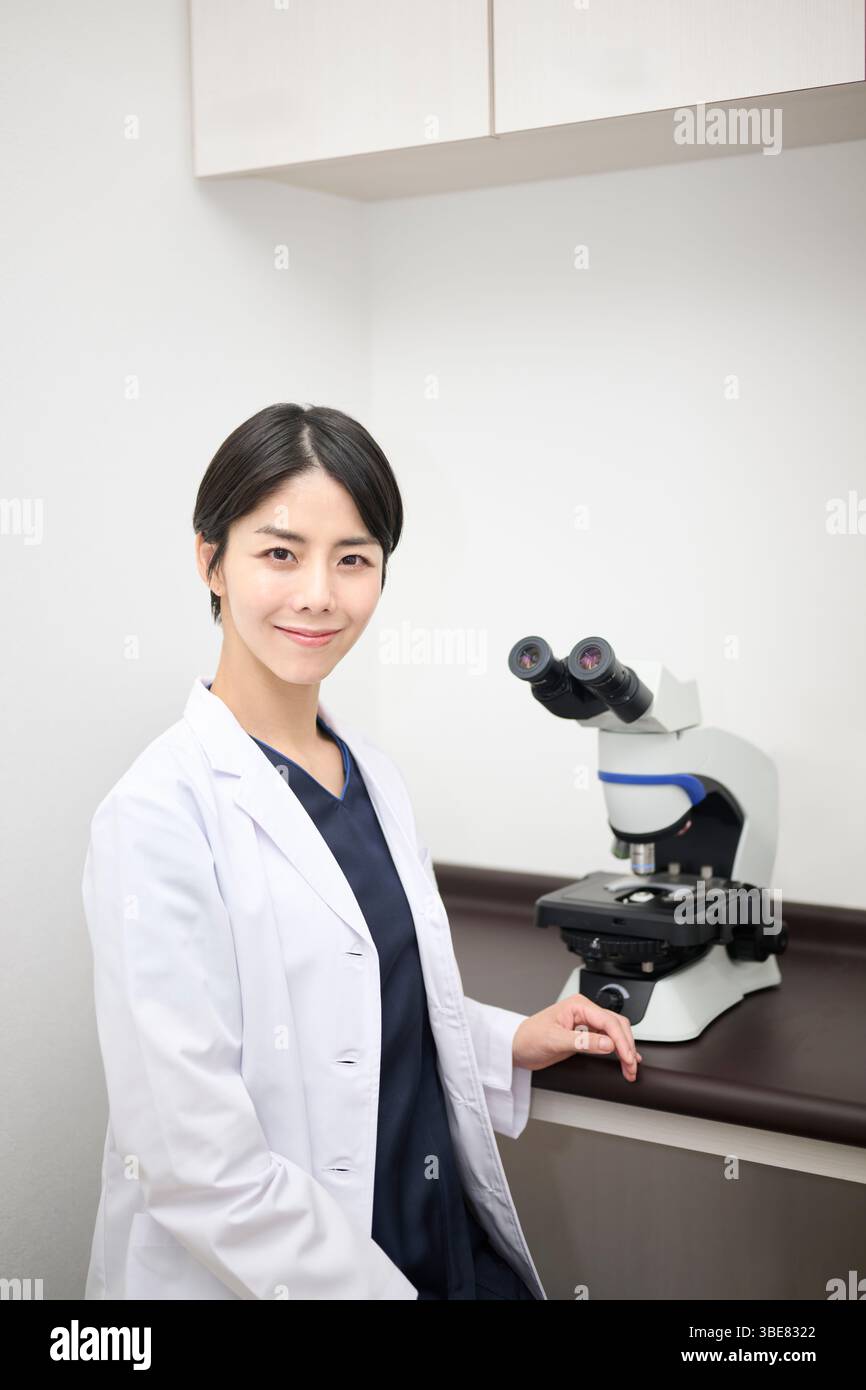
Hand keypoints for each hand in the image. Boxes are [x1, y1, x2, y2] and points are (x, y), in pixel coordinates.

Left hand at [512, 993, 643, 1082]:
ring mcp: (586, 1023)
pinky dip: (618, 1050)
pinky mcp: (585, 1035)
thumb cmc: (528, 1038)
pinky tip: (625, 1058)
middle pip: (616, 1025)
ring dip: (625, 1049)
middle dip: (627, 1045)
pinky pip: (608, 1040)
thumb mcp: (554, 1040)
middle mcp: (584, 1012)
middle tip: (631, 1066)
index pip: (608, 1021)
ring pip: (615, 1032)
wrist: (516, 1047)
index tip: (627, 1057)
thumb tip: (607, 1043)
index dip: (621, 1040)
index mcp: (578, 1005)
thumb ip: (583, 1041)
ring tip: (630, 1067)